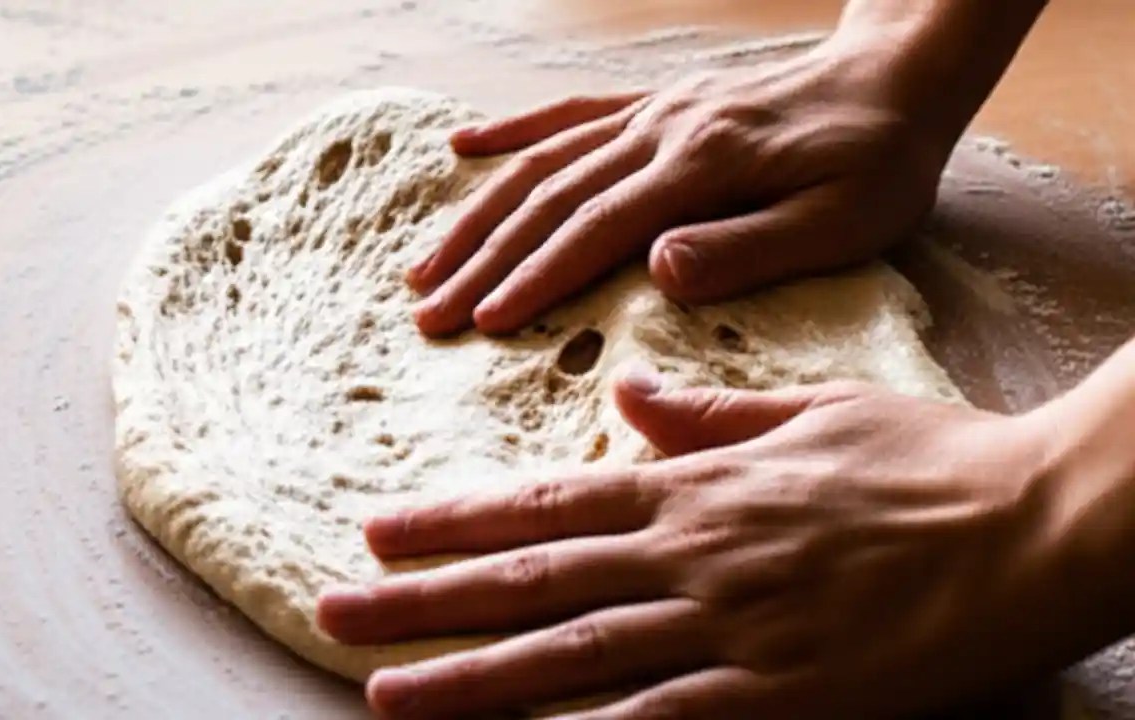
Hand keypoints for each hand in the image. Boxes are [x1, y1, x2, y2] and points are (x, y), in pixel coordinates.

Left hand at [317, 374, 1087, 718]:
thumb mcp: (809, 412)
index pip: (546, 502)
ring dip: (469, 676)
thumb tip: (623, 397)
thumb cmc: (926, 460)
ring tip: (382, 690)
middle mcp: (690, 555)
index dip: (456, 521)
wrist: (1032, 519)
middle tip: (334, 606)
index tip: (380, 527)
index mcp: (694, 487)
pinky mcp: (780, 697)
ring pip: (571, 656)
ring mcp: (728, 629)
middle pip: (531, 581)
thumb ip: (706, 414)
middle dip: (424, 598)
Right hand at [408, 41, 956, 336]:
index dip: (532, 279)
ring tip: (424, 262)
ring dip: (477, 212)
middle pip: (548, 198)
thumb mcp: (842, 221)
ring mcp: (652, 112)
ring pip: (542, 160)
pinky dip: (510, 132)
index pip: (595, 230)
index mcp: (701, 167)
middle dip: (481, 259)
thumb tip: (657, 272)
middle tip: (426, 313)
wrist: (894, 77)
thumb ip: (749, 248)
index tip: (479, 325)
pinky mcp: (655, 104)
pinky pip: (567, 114)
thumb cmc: (877, 162)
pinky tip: (462, 148)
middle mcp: (661, 132)